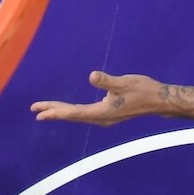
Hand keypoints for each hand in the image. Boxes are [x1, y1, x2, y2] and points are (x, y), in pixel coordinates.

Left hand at [31, 71, 161, 126]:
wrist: (158, 101)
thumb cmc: (142, 90)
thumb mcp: (124, 82)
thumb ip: (107, 81)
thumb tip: (91, 76)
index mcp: (102, 112)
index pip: (74, 113)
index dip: (56, 111)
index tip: (40, 112)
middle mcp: (101, 118)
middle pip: (73, 115)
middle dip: (54, 111)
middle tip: (35, 109)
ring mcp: (105, 117)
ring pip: (78, 115)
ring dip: (62, 111)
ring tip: (47, 109)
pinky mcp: (109, 113)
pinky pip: (85, 113)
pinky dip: (73, 110)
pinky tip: (71, 109)